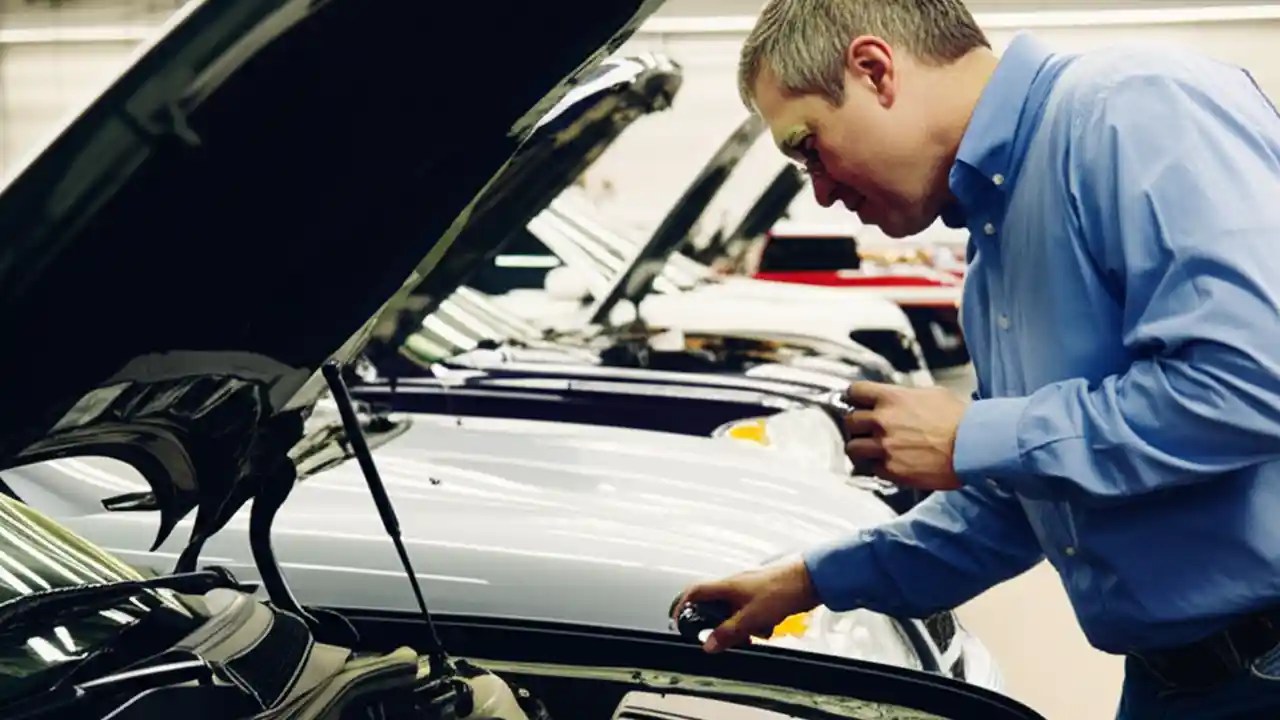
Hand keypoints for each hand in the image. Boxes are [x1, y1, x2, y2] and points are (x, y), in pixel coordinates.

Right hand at [671, 557, 818, 653]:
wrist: (811, 579)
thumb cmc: (781, 590)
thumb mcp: (750, 618)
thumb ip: (728, 632)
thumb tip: (707, 645)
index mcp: (726, 586)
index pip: (694, 593)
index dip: (682, 606)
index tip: (678, 622)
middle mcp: (735, 585)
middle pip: (714, 606)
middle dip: (718, 625)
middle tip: (724, 638)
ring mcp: (749, 589)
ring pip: (733, 612)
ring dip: (739, 627)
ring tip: (752, 635)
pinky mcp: (763, 595)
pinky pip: (750, 612)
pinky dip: (754, 624)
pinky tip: (766, 629)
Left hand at [843, 381, 965, 490]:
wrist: (973, 446)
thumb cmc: (960, 420)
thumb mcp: (932, 395)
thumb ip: (906, 397)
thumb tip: (898, 399)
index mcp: (891, 398)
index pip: (855, 392)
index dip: (854, 398)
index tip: (856, 403)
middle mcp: (883, 421)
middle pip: (849, 421)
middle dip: (857, 425)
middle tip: (865, 430)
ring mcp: (884, 446)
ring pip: (853, 448)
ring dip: (860, 448)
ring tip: (870, 450)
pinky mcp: (891, 469)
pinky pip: (872, 468)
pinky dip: (877, 467)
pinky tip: (889, 464)